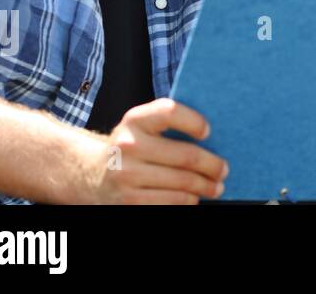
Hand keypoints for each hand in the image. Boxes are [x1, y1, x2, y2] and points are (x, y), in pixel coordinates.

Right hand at [85, 98, 227, 203]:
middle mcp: (128, 146)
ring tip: (215, 187)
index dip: (194, 122)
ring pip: (182, 184)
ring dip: (205, 187)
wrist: (91, 172)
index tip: (208, 132)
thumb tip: (214, 134)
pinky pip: (170, 203)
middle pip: (186, 156)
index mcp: (135, 120)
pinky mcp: (129, 201)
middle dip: (212, 166)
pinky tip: (193, 198)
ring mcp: (127, 175)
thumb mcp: (141, 125)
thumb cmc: (131, 145)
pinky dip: (188, 201)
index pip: (170, 112)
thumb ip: (168, 120)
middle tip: (224, 170)